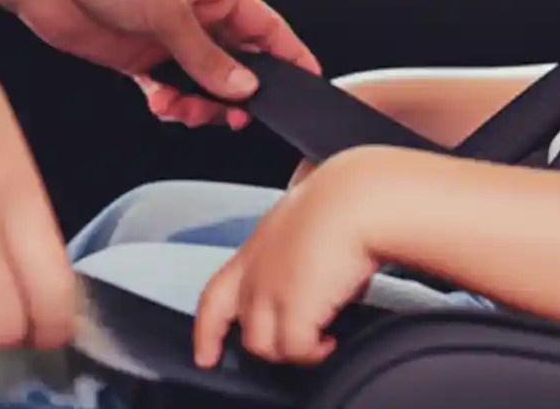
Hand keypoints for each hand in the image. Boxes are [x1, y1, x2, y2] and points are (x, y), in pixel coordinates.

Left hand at [14, 0, 320, 127]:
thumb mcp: (167, 10)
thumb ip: (206, 55)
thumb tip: (243, 88)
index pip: (267, 28)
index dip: (289, 56)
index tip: (307, 83)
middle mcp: (196, 16)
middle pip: (238, 65)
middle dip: (238, 94)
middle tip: (235, 117)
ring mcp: (168, 40)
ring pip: (205, 85)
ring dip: (201, 104)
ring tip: (185, 109)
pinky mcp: (140, 60)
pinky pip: (172, 91)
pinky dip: (172, 104)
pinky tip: (161, 103)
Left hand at [193, 151, 380, 366]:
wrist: (355, 201)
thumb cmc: (340, 203)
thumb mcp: (303, 226)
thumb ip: (295, 256)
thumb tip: (316, 278)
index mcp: (253, 253)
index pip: (215, 299)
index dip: (206, 333)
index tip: (204, 358)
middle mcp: (255, 276)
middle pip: (248, 330)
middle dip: (271, 343)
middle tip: (297, 342)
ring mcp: (271, 295)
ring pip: (265, 347)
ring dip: (292, 350)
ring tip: (318, 342)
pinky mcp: (295, 312)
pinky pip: (297, 350)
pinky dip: (313, 352)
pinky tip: (330, 340)